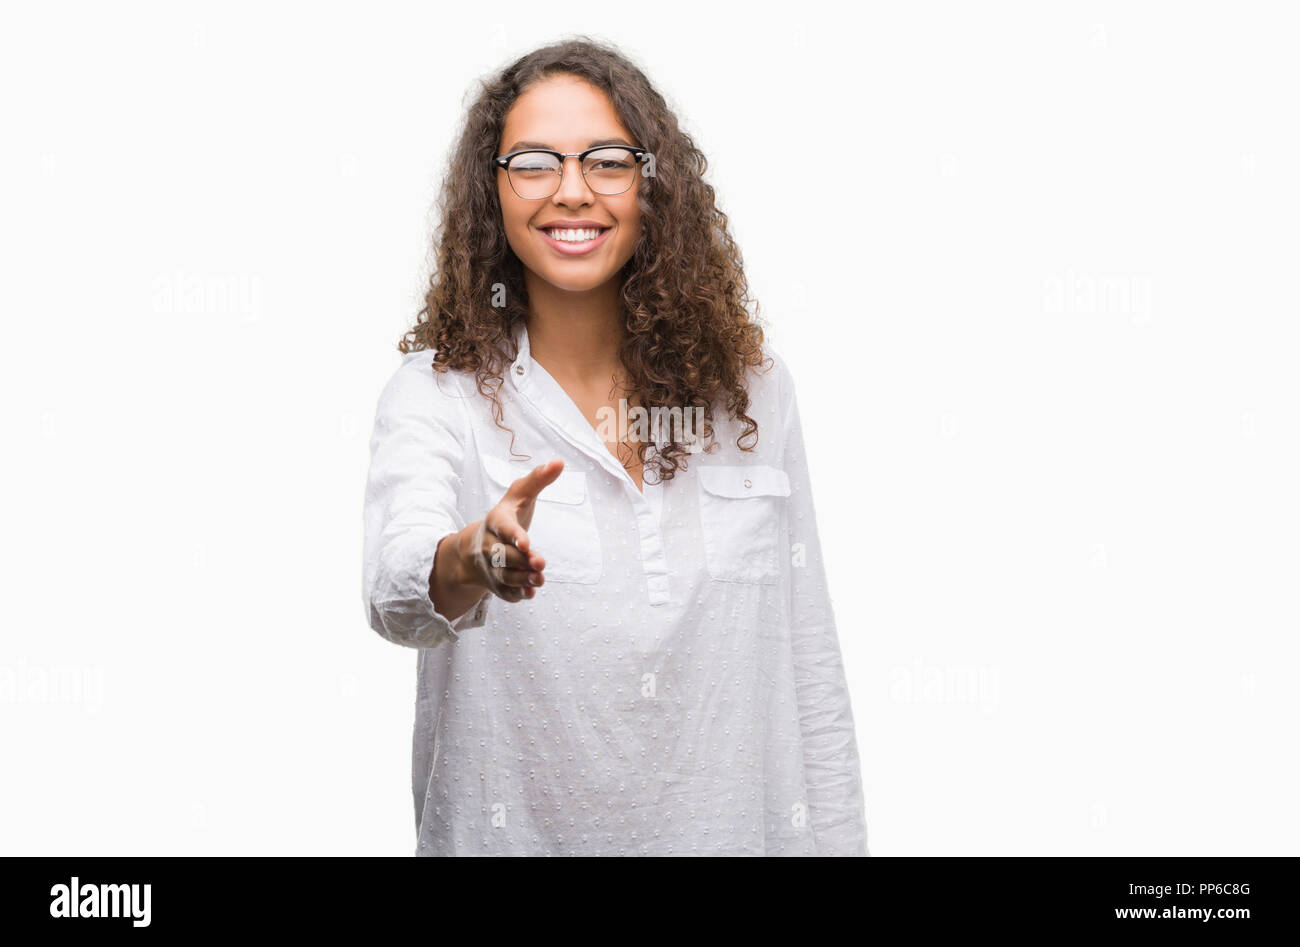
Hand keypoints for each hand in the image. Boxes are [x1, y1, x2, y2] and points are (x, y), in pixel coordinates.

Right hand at [457, 459, 563, 603]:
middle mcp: (490, 544)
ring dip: (521, 579)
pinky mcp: (496, 584)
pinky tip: (530, 593)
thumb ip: (538, 480)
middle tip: (541, 563)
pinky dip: (517, 594)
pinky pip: (504, 592)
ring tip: (539, 578)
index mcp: (496, 520)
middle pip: (503, 555)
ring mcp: (491, 566)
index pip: (504, 527)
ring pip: (504, 576)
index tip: (527, 544)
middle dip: (521, 561)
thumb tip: (559, 462)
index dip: (515, 536)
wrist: (475, 547)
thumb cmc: (506, 517)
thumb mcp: (519, 496)